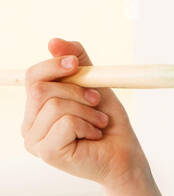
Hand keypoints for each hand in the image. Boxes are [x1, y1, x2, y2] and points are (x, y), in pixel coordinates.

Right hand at [21, 37, 148, 187]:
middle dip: (76, 90)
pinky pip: (66, 122)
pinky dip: (87, 125)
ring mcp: (34, 142)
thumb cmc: (107, 122)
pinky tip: (93, 136)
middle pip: (40, 88)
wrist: (124, 154)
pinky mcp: (47, 153)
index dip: (54, 65)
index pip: (32, 77)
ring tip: (98, 123)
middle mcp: (29, 125)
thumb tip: (53, 41)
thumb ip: (76, 60)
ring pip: (55, 105)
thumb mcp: (94, 83)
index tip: (76, 64)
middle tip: (97, 101)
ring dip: (87, 111)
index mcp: (36, 108)